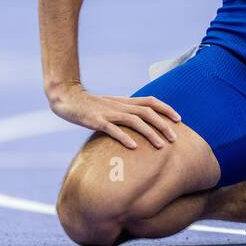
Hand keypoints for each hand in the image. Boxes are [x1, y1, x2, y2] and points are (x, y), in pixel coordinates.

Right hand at [48, 83, 181, 148]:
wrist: (67, 98)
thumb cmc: (90, 105)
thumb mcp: (111, 106)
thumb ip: (125, 111)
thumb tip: (139, 122)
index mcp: (125, 101)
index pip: (151, 101)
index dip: (166, 109)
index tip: (179, 119)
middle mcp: (120, 105)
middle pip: (147, 112)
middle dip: (163, 125)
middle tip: (175, 138)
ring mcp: (109, 113)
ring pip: (135, 121)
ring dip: (150, 133)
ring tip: (161, 146)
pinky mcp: (96, 121)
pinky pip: (113, 129)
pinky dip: (125, 137)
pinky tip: (134, 147)